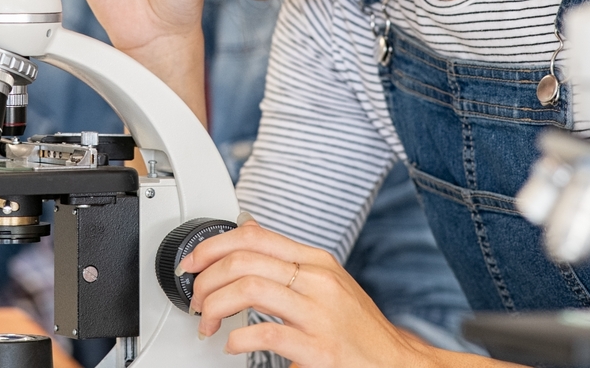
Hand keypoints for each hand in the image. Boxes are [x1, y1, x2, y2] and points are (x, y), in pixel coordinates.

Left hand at [184, 215, 453, 367]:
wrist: (396, 364)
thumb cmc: (358, 329)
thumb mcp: (328, 283)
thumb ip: (289, 262)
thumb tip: (247, 235)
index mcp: (316, 261)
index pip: (253, 236)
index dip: (212, 245)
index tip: (193, 262)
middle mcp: (317, 281)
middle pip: (243, 260)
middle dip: (206, 279)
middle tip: (197, 300)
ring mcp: (320, 313)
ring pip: (248, 289)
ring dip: (215, 306)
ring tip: (209, 322)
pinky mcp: (320, 348)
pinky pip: (265, 334)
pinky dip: (237, 340)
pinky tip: (233, 345)